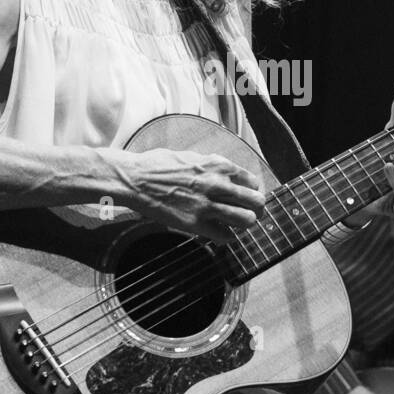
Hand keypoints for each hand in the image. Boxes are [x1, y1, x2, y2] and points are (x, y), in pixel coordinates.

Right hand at [120, 148, 264, 243]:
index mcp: (219, 166)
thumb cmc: (160, 165)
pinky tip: (219, 233)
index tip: (246, 197)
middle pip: (257, 202)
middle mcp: (218, 185)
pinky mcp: (196, 223)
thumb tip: (226, 175)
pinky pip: (225, 236)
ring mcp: (208, 205)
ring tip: (236, 225)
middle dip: (256, 209)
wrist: (136, 179)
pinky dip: (226, 237)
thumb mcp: (193, 157)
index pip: (253, 182)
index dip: (251, 191)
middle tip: (249, 213)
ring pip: (246, 220)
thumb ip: (213, 167)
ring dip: (244, 224)